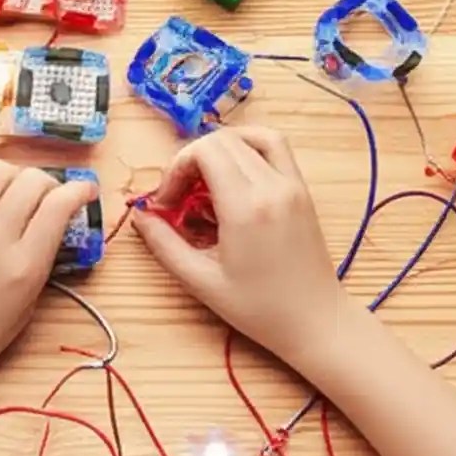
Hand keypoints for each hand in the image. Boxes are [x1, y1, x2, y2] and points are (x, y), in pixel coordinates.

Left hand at [0, 140, 97, 395]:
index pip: (59, 206)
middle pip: (32, 182)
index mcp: (23, 269)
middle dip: (48, 182)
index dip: (79, 190)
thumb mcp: (21, 314)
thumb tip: (49, 230)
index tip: (83, 190)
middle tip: (45, 194)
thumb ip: (38, 269)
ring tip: (11, 184)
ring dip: (13, 171)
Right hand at [133, 127, 343, 358]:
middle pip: (222, 140)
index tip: (168, 203)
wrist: (315, 320)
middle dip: (191, 160)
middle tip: (180, 198)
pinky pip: (275, 147)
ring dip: (221, 147)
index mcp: (246, 207)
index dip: (176, 169)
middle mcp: (272, 186)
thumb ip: (164, 244)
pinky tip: (234, 174)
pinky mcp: (302, 190)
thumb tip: (140, 215)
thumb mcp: (201, 281)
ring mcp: (292, 184)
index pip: (205, 151)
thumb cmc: (258, 308)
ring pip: (251, 135)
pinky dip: (249, 147)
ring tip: (205, 178)